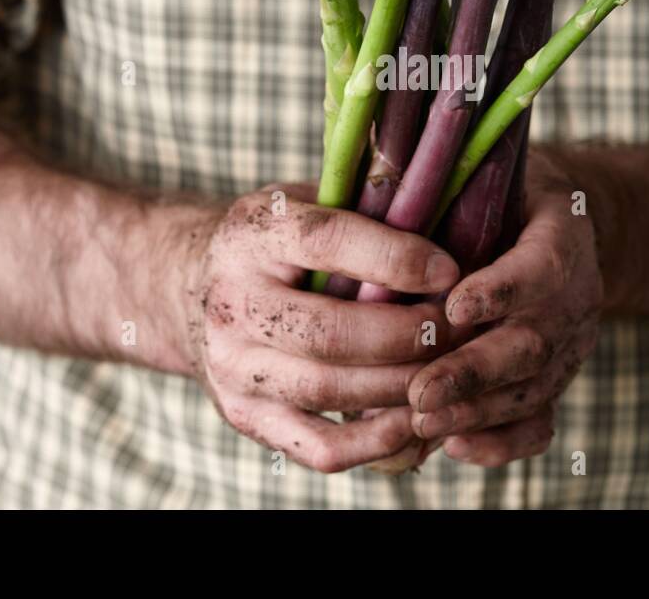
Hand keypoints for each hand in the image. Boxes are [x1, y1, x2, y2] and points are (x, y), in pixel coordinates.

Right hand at [178, 183, 460, 472]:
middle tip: (459, 329)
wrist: (189, 285)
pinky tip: (418, 419)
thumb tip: (455, 217)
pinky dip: (377, 442)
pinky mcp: (244, 415)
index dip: (396, 258)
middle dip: (408, 336)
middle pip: (329, 332)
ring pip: (328, 390)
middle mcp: (232, 302)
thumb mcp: (307, 201)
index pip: (325, 242)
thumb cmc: (280, 240)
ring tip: (450, 373)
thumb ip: (366, 207)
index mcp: (253, 233)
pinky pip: (319, 447)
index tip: (450, 270)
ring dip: (402, 387)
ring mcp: (232, 366)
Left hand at [406, 150, 602, 465]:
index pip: (542, 266)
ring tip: (422, 420)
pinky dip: (500, 442)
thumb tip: (374, 206)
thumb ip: (445, 192)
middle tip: (421, 390)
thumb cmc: (499, 192)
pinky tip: (455, 446)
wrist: (554, 223)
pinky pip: (539, 421)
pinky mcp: (556, 377)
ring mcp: (571, 342)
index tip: (453, 308)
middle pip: (534, 341)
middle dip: (474, 371)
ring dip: (476, 411)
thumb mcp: (485, 174)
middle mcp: (577, 294)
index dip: (502, 290)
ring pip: (532, 387)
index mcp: (563, 234)